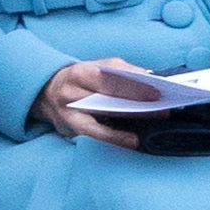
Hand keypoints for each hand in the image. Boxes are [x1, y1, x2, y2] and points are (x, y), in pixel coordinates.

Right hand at [30, 59, 159, 149]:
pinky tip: (134, 140)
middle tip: (163, 108)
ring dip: (128, 122)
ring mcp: (69, 112)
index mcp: (81, 72)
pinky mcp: (70, 129)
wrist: (45, 94)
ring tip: (152, 125)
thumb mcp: (96, 68)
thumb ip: (120, 71)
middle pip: (106, 97)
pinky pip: (95, 135)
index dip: (134, 82)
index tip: (158, 89)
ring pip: (100, 118)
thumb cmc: (80, 81)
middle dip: (136, 102)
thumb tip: (150, 77)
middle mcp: (71, 91)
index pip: (110, 75)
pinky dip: (116, 138)